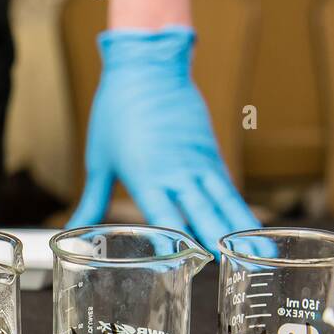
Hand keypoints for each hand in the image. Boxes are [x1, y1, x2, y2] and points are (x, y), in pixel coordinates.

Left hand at [68, 27, 257, 252]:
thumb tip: (70, 232)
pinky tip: (254, 231)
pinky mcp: (210, 154)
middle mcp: (177, 172)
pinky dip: (241, 209)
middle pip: (203, 212)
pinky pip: (227, 187)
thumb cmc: (116, 111)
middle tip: (242, 268)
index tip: (187, 265)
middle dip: (221, 242)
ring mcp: (198, 162)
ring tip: (264, 255)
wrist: (147, 65)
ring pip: (225, 201)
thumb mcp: (98, 160)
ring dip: (243, 230)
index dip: (175, 241)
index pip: (163, 215)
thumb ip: (91, 201)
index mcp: (146, 175)